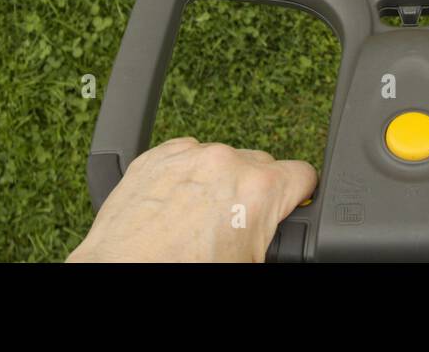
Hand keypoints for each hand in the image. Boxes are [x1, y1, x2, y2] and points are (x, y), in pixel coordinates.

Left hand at [68, 137, 316, 262]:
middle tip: (235, 226)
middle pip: (261, 165)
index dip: (298, 196)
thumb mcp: (250, 261)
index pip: (303, 175)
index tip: (290, 206)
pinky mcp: (156, 156)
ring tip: (197, 221)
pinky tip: (176, 207)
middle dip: (254, 191)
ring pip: (220, 160)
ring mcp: (189, 155)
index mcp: (259, 189)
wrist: (124, 274)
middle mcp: (226, 162)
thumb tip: (285, 239)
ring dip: (217, 182)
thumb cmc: (183, 270)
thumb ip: (275, 233)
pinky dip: (185, 176)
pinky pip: (185, 156)